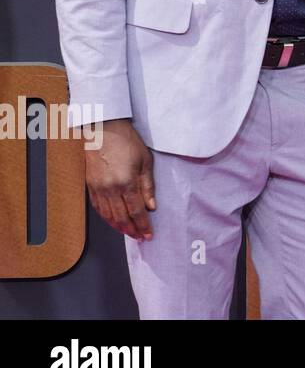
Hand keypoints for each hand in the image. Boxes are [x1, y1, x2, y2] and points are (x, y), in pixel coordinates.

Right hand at [84, 118, 155, 239]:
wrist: (102, 129)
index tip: (149, 235)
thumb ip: (148, 186)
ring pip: (108, 215)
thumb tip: (152, 207)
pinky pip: (98, 208)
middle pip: (121, 217)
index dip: (143, 225)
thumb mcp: (145, 161)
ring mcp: (98, 189)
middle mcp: (110, 189)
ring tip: (129, 233)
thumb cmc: (127, 141)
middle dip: (132, 230)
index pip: (136, 211)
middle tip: (140, 238)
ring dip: (119, 227)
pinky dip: (106, 218)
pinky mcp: (90, 186)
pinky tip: (113, 222)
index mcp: (126, 183)